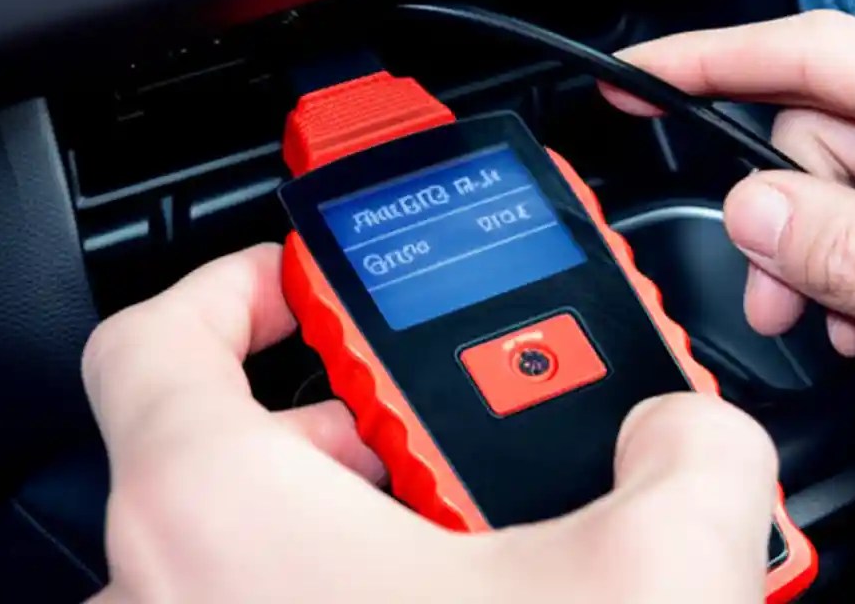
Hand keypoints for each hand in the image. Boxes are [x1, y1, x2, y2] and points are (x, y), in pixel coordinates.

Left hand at [83, 244, 777, 601]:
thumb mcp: (653, 573)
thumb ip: (693, 453)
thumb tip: (697, 438)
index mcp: (221, 519)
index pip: (156, 344)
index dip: (231, 286)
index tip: (300, 283)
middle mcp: (176, 597)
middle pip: (238, 451)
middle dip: (362, 428)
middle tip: (454, 434)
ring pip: (264, 553)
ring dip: (378, 528)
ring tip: (494, 546)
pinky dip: (363, 601)